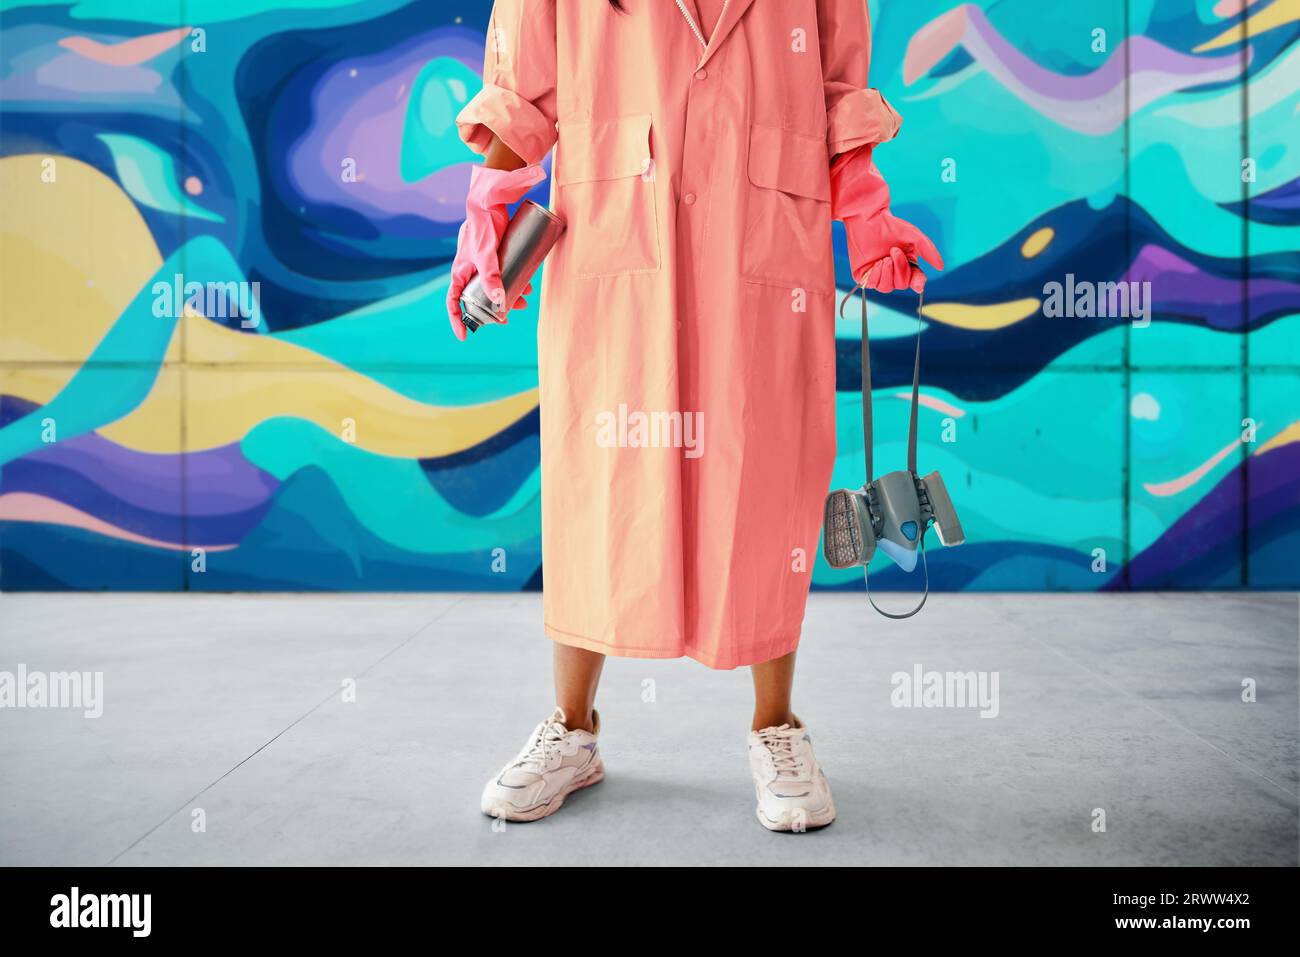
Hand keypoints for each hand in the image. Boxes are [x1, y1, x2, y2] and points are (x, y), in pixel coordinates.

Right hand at [446, 163, 545, 340]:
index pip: (453, 302)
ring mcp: (485, 263)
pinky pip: (505, 274)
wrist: (491, 199)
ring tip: (524, 301)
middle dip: (493, 310)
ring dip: (508, 297)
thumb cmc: (483, 225)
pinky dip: (514, 282)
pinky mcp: (498, 255)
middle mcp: (470, 270)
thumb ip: (491, 277)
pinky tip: (528, 285)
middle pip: (479, 298)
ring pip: (494, 287)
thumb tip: (499, 303)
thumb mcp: (486, 254)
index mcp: (460, 272)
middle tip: (507, 318)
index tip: (465, 337)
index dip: (458, 320)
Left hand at [830, 145, 943, 293]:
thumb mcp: (914, 237)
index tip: (919, 283)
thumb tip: (941, 266)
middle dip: (900, 268)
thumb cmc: (891, 226)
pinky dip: (876, 274)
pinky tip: (875, 263)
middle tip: (893, 250)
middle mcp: (893, 272)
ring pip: (887, 288)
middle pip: (902, 284)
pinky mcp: (864, 276)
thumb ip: (928, 251)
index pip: (915, 281)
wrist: (868, 220)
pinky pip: (873, 285)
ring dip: (887, 272)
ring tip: (883, 257)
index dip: (918, 283)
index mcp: (907, 264)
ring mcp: (879, 275)